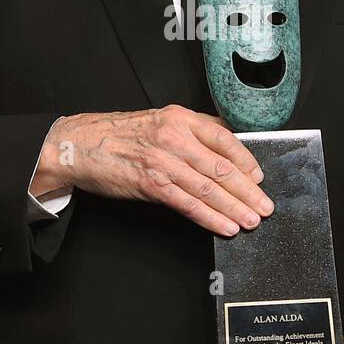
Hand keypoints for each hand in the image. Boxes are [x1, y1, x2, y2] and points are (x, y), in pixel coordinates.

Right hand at [29, 105, 273, 236]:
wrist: (78, 145)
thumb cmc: (117, 134)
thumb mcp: (158, 119)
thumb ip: (192, 128)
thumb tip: (225, 138)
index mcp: (180, 118)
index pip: (224, 138)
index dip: (246, 160)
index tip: (258, 177)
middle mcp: (174, 137)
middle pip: (221, 166)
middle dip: (247, 190)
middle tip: (264, 206)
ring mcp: (162, 161)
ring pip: (208, 188)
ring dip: (234, 207)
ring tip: (251, 220)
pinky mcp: (150, 184)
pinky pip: (187, 204)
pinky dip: (209, 217)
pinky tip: (224, 225)